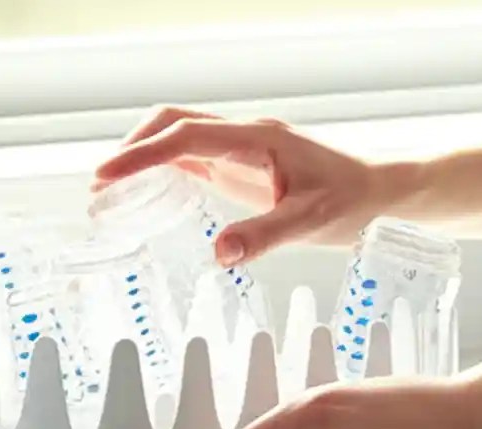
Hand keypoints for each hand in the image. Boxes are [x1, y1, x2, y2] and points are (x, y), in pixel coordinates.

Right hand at [94, 106, 417, 265]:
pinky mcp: (240, 166)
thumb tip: (217, 254)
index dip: (142, 154)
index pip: (185, 137)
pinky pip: (191, 157)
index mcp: (257, 140)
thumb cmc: (354, 201)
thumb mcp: (312, 222)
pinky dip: (161, 168)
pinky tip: (144, 192)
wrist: (381, 193)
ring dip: (143, 154)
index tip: (107, 175)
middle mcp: (244, 137)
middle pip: (172, 122)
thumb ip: (264, 235)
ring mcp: (240, 149)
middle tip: (101, 185)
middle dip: (132, 148)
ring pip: (178, 135)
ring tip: (111, 188)